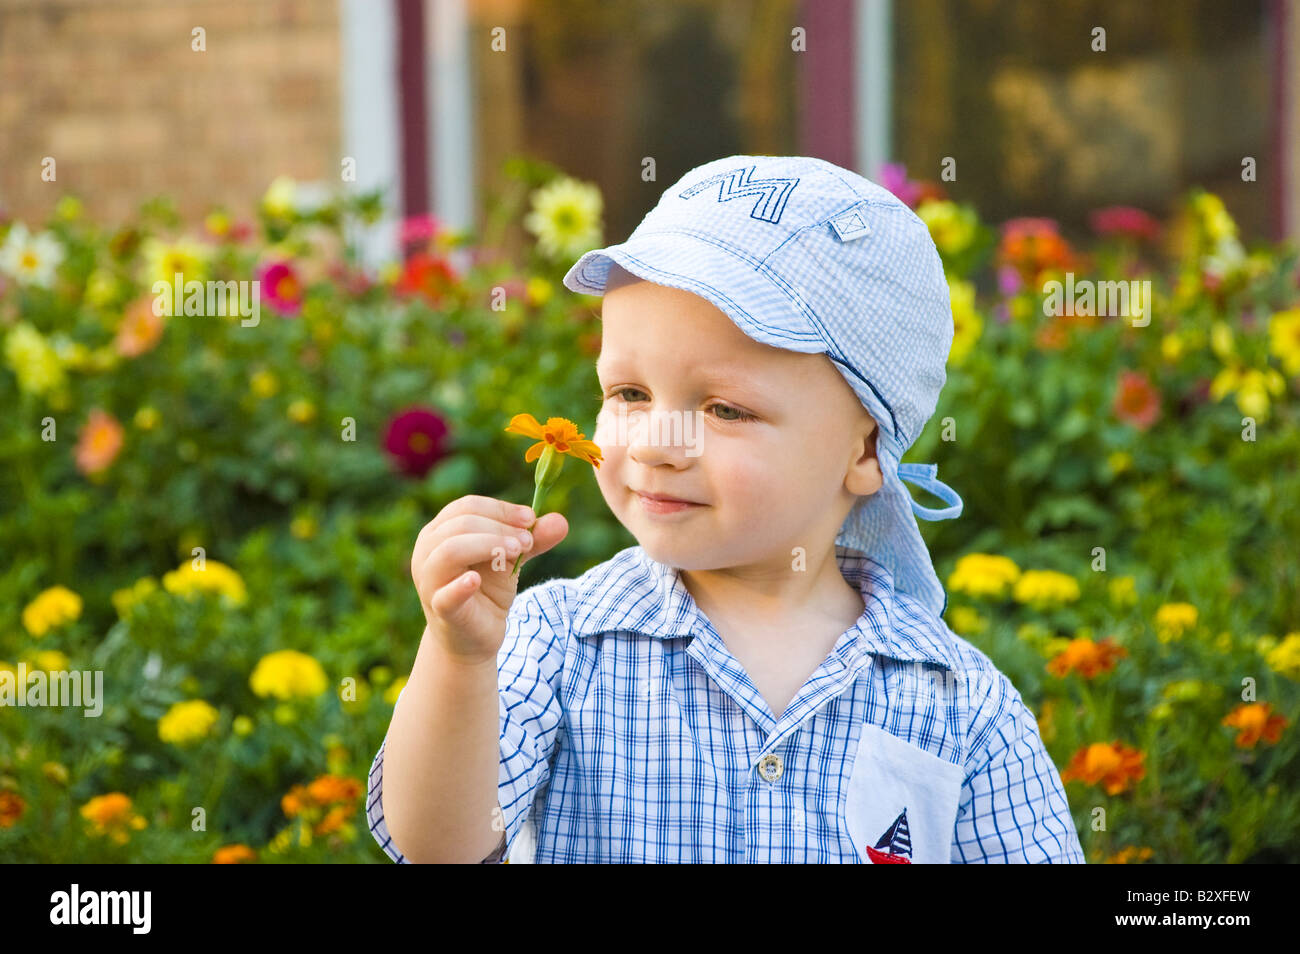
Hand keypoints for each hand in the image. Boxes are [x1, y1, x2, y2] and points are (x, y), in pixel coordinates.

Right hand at [410, 494, 568, 661]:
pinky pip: (445, 595)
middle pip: (461, 524)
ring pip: (451, 550)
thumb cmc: (486, 590)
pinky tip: (476, 580)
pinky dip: (461, 586)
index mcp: (441, 531)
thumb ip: (533, 540)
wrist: (474, 637)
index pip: (468, 507)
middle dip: (500, 528)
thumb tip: (562, 521)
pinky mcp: (439, 609)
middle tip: (528, 541)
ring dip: (489, 545)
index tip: (531, 518)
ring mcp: (429, 580)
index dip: (501, 510)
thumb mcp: (511, 560)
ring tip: (518, 552)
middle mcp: (427, 551)